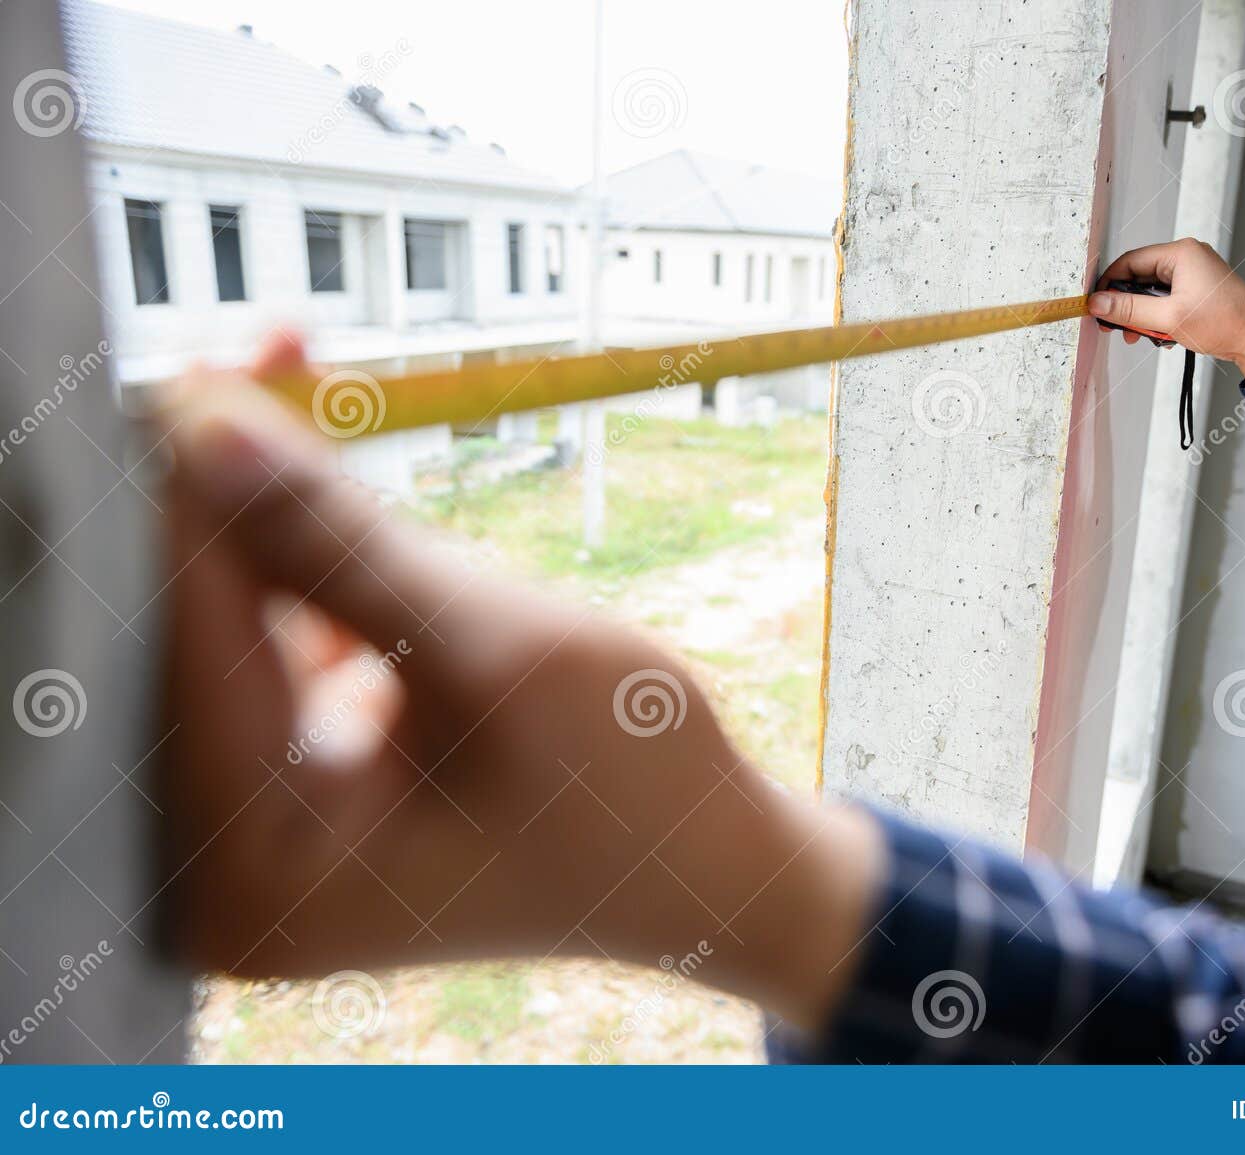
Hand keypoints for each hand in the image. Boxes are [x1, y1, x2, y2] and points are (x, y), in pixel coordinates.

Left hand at [160, 332, 883, 1030]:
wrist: (705, 859)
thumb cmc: (630, 784)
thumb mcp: (497, 651)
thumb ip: (339, 543)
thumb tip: (204, 422)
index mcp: (257, 880)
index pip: (194, 653)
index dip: (201, 496)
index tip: (212, 362)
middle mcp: (227, 871)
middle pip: (192, 639)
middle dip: (234, 491)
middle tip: (263, 352)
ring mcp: (260, 832)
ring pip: (232, 627)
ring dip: (272, 509)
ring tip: (301, 384)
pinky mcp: (300, 786)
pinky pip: (274, 645)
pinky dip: (306, 560)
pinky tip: (328, 484)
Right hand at [1089, 238, 1244, 382]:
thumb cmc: (1224, 322)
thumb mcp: (1168, 318)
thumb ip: (1129, 309)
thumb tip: (1098, 303)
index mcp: (1181, 254)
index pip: (1130, 261)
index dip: (1109, 284)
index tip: (1097, 306)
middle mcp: (1187, 258)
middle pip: (1140, 276)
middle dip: (1127, 304)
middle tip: (1117, 327)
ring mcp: (1193, 274)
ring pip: (1152, 291)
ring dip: (1143, 315)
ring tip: (1142, 336)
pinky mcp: (1198, 290)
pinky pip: (1166, 299)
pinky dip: (1158, 317)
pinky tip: (1162, 336)